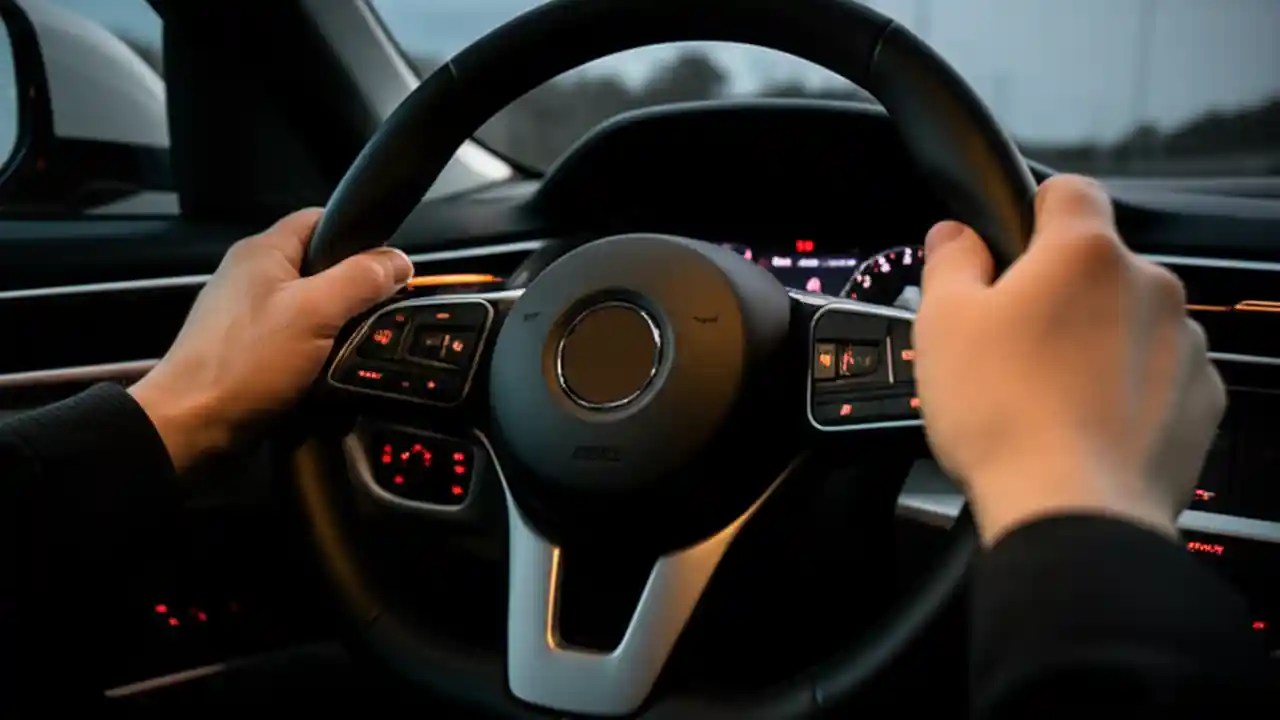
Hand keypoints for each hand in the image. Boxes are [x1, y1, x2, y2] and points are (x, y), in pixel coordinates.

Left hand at [129, 209, 413, 471]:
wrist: (191, 427)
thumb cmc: (248, 362)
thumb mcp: (315, 312)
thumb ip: (361, 280)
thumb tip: (400, 260)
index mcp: (263, 251)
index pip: (320, 219)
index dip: (359, 236)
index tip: (389, 267)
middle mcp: (252, 276)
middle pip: (319, 265)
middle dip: (353, 287)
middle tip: (380, 313)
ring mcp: (248, 315)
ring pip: (310, 306)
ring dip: (337, 326)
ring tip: (359, 346)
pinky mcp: (249, 351)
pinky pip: (296, 339)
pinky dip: (317, 353)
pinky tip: (330, 370)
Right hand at [914, 175, 1224, 543]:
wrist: (1071, 511)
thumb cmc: (1002, 413)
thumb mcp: (942, 325)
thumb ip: (950, 262)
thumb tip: (955, 236)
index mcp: (1084, 252)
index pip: (1070, 190)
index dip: (1034, 211)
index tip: (1011, 250)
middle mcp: (1149, 285)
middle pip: (1098, 266)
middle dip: (1060, 293)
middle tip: (1013, 344)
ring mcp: (1185, 343)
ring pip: (1131, 321)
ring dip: (1097, 341)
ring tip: (1049, 395)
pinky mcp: (1202, 399)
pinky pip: (1159, 375)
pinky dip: (1129, 389)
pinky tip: (1086, 424)